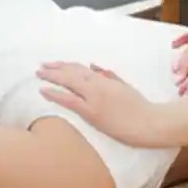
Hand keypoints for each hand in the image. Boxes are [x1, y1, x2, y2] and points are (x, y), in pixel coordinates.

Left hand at [37, 62, 160, 146]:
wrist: (148, 123)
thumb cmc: (139, 106)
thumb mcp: (124, 86)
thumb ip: (109, 76)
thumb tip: (93, 66)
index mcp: (105, 79)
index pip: (81, 69)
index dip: (66, 65)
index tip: (54, 64)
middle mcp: (97, 86)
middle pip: (71, 73)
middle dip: (55, 68)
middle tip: (41, 66)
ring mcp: (94, 99)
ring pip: (69, 82)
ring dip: (52, 77)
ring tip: (40, 74)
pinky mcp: (92, 113)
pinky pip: (70, 100)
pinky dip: (55, 94)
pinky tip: (44, 90)